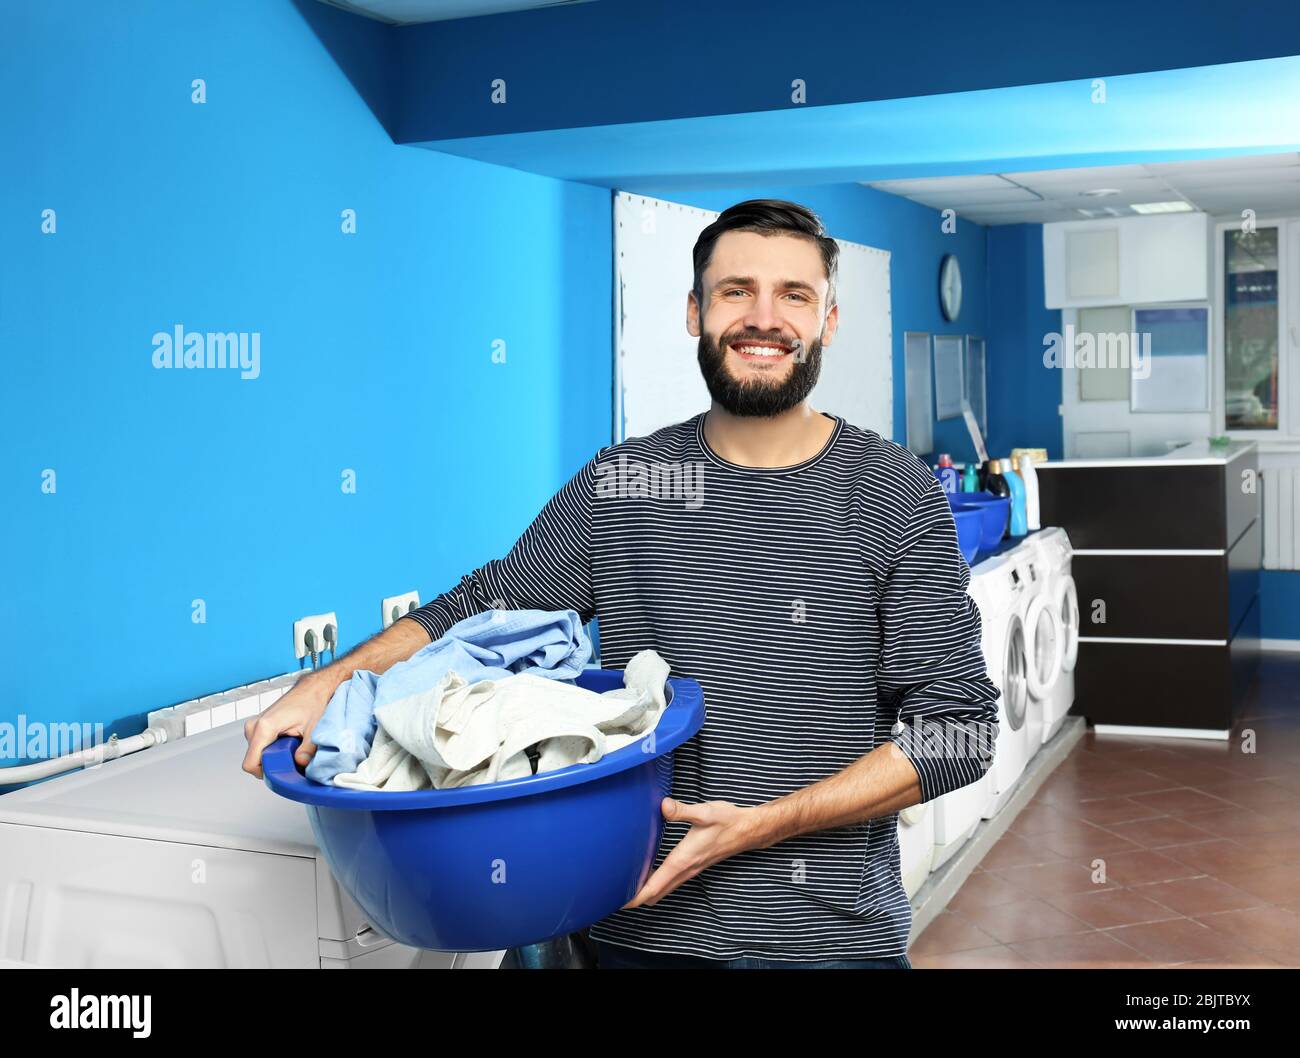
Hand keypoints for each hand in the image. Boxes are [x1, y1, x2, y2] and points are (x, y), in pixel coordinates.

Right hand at [241, 673, 337, 778]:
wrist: (312, 688)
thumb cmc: (312, 703)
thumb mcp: (314, 729)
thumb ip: (307, 750)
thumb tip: (300, 764)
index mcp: (264, 727)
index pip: (250, 763)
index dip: (264, 774)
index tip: (280, 773)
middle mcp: (254, 726)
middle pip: (254, 760)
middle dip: (271, 765)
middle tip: (291, 759)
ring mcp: (254, 725)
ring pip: (256, 753)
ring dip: (272, 756)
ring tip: (291, 747)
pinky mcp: (258, 726)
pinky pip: (259, 746)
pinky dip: (271, 749)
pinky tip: (287, 743)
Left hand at [622, 797, 760, 908]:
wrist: (748, 830)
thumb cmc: (727, 821)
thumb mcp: (704, 812)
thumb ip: (682, 811)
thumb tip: (663, 806)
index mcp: (683, 860)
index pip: (654, 886)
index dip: (635, 896)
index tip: (618, 901)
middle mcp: (685, 869)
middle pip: (655, 893)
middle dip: (635, 898)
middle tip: (614, 895)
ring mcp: (690, 870)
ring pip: (663, 889)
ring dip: (646, 892)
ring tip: (626, 887)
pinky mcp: (694, 866)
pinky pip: (671, 882)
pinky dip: (656, 884)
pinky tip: (649, 874)